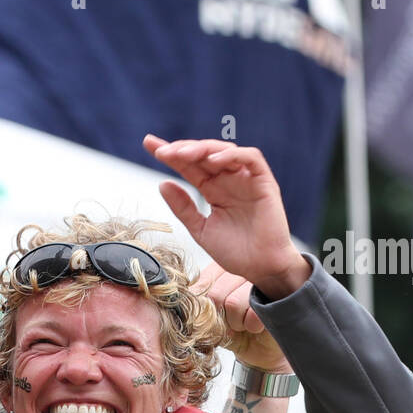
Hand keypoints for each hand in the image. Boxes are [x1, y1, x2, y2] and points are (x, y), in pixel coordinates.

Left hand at [144, 135, 307, 297]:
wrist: (260, 268)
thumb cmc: (235, 251)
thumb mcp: (200, 229)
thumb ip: (183, 207)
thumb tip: (162, 184)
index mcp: (212, 190)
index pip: (188, 166)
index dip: (170, 154)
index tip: (148, 144)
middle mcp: (228, 180)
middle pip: (203, 155)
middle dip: (182, 149)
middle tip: (162, 152)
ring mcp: (246, 179)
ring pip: (224, 151)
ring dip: (203, 149)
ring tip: (183, 154)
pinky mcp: (264, 182)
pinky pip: (251, 158)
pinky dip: (232, 155)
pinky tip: (213, 161)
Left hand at [192, 261, 289, 372]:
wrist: (261, 349)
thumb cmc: (235, 330)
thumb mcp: (210, 316)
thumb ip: (197, 303)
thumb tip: (184, 300)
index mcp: (224, 269)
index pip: (203, 282)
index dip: (204, 304)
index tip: (212, 314)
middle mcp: (244, 270)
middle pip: (215, 293)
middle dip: (220, 316)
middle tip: (231, 321)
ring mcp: (262, 282)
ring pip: (232, 302)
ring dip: (235, 322)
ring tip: (243, 323)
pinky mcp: (277, 297)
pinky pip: (252, 313)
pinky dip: (250, 325)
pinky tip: (255, 326)